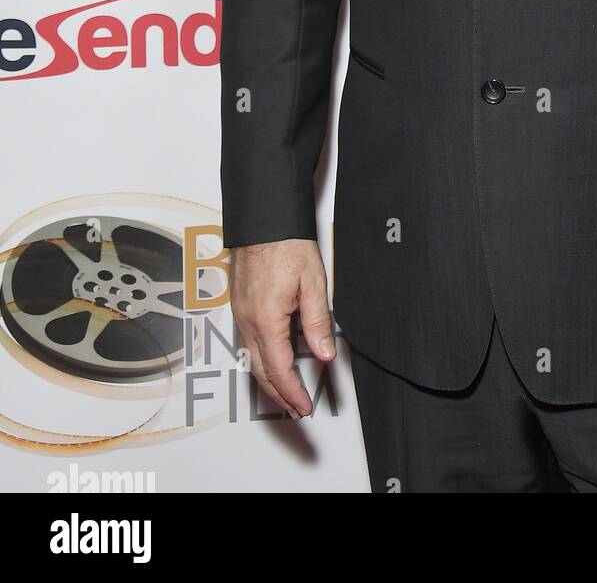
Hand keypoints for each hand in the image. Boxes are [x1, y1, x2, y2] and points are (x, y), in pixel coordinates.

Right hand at [229, 238, 335, 418]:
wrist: (263, 220)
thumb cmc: (286, 244)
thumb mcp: (312, 283)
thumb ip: (317, 322)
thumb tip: (324, 354)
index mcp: (266, 319)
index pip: (279, 370)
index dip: (292, 393)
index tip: (303, 407)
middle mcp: (247, 321)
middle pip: (261, 371)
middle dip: (279, 395)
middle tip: (296, 409)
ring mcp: (240, 314)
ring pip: (252, 358)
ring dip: (269, 379)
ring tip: (287, 391)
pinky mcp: (240, 305)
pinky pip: (248, 341)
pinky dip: (261, 359)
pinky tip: (274, 360)